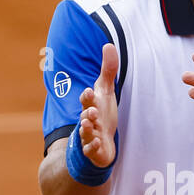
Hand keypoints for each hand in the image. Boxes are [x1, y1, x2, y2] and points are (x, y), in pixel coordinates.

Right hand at [77, 44, 119, 166]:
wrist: (100, 141)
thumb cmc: (102, 113)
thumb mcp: (106, 91)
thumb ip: (108, 70)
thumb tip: (108, 44)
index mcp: (91, 106)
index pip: (87, 99)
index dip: (87, 96)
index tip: (89, 90)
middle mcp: (88, 120)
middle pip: (85, 116)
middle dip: (86, 113)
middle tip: (90, 111)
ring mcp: (90, 136)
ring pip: (86, 132)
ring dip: (87, 128)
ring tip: (89, 123)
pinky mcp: (94, 150)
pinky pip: (91, 149)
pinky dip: (94, 147)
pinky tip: (99, 142)